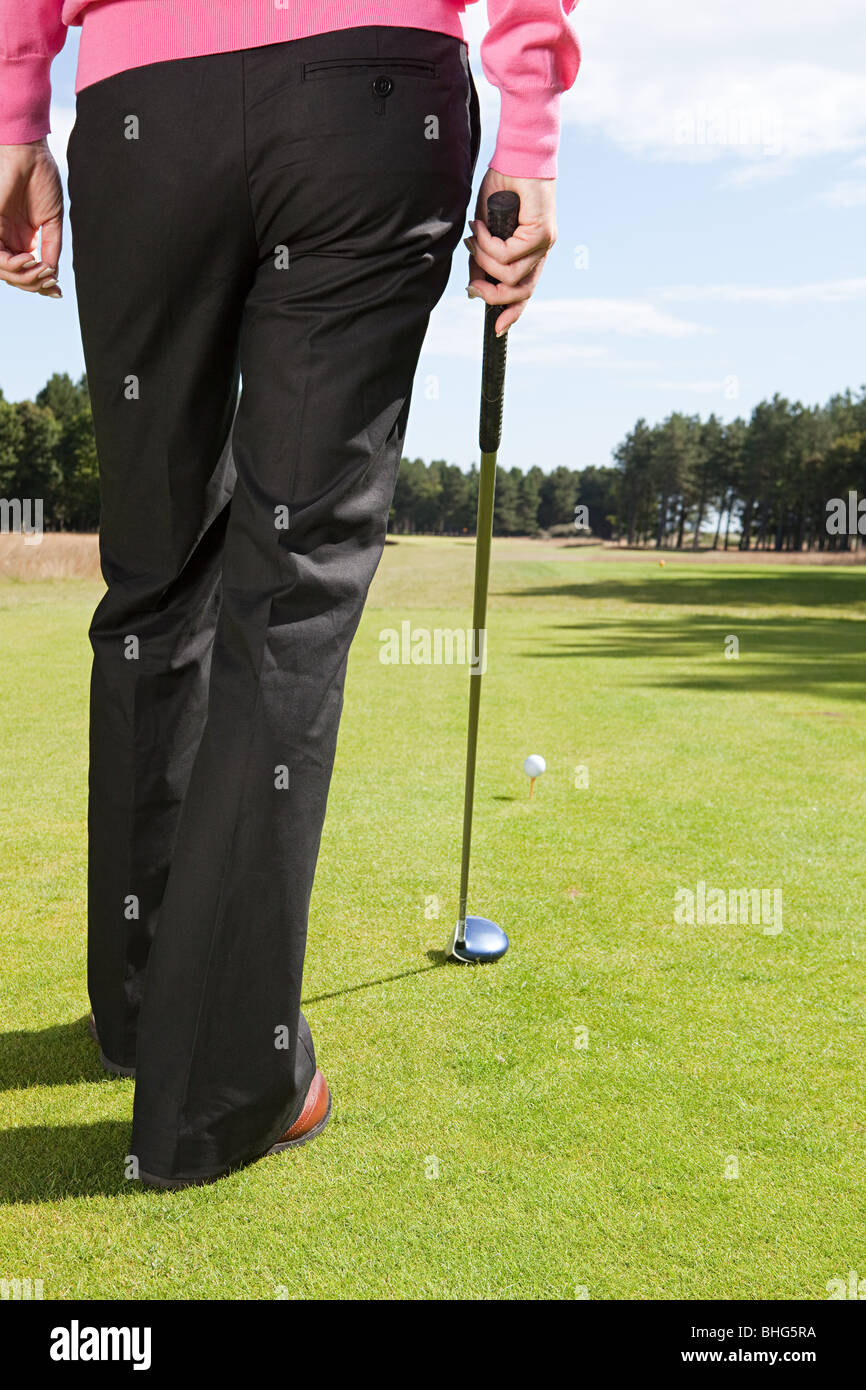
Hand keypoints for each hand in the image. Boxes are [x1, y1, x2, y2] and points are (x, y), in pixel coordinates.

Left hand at [0, 139, 63, 297]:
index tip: (57, 291)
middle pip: (15, 276)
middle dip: (34, 284)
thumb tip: (52, 275)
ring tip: (41, 269)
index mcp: (22, 238)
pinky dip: (13, 266)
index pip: (27, 271)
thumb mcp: (52, 221)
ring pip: (5, 272)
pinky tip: (29, 260)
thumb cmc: (42, 178)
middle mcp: (8, 238)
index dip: (41, 285)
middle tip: (51, 279)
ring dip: (25, 278)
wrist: (30, 154)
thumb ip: (51, 248)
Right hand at [464, 167, 556, 334]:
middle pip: (521, 292)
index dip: (512, 312)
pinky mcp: (542, 234)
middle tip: (472, 285)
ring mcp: (545, 243)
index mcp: (530, 253)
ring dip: (485, 261)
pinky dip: (488, 243)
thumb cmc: (501, 188)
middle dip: (493, 295)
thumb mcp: (485, 230)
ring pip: (510, 274)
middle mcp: (541, 251)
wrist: (516, 156)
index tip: (497, 328)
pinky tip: (480, 225)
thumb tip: (473, 285)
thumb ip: (483, 258)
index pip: (525, 291)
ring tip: (474, 237)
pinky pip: (508, 255)